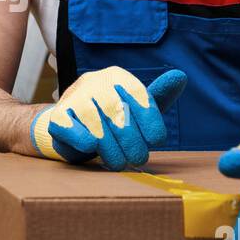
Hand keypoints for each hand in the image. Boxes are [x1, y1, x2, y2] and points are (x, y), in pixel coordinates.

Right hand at [30, 67, 185, 170]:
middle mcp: (95, 82)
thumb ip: (159, 96)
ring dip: (111, 148)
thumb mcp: (137, 107)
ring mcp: (75, 98)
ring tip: (120, 163)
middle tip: (139, 158)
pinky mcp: (58, 117)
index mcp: (117, 77)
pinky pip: (70, 128)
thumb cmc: (112, 118)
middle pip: (117, 112)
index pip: (137, 94)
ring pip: (96, 125)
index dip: (149, 120)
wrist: (72, 125)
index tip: (157, 141)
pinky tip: (92, 147)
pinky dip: (82, 139)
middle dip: (131, 140)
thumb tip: (181, 77)